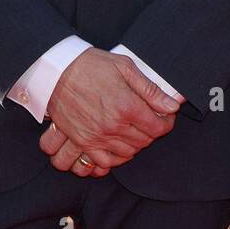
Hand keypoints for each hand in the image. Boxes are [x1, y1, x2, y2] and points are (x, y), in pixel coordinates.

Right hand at [39, 49, 182, 176]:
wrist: (56, 71)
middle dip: (151, 133)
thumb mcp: (125, 68)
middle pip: (144, 141)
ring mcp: (96, 137)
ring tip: (133, 132)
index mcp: (127, 106)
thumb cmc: (91, 65)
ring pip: (127, 153)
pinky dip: (114, 159)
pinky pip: (103, 163)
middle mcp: (113, 126)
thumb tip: (173, 105)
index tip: (165, 117)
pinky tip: (117, 148)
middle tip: (149, 121)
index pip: (158, 127)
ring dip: (135, 145)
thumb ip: (151, 89)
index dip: (166, 123)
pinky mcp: (82, 142)